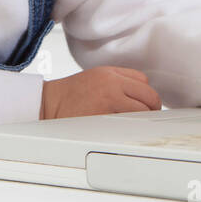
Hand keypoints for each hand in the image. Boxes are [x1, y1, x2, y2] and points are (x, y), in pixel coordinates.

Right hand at [39, 66, 161, 118]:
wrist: (49, 104)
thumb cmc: (69, 94)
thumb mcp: (95, 77)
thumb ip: (117, 82)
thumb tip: (139, 97)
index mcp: (110, 72)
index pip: (143, 80)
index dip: (145, 93)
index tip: (144, 102)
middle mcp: (112, 83)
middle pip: (148, 95)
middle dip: (151, 107)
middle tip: (148, 115)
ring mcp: (110, 100)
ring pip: (143, 109)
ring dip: (143, 118)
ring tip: (136, 123)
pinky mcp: (106, 116)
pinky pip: (130, 122)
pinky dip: (131, 127)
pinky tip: (125, 129)